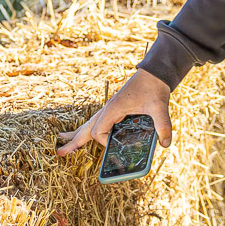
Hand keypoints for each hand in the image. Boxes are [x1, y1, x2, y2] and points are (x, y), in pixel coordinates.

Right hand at [57, 69, 172, 156]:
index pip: (98, 132)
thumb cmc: (154, 87)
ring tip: (63, 140)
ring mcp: (110, 108)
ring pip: (89, 124)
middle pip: (86, 128)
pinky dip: (89, 128)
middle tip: (60, 152)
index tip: (118, 146)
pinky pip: (98, 121)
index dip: (105, 142)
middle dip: (74, 140)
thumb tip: (165, 144)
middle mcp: (108, 109)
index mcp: (113, 109)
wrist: (154, 72)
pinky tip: (86, 131)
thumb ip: (162, 125)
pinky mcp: (116, 108)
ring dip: (78, 134)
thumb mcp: (159, 107)